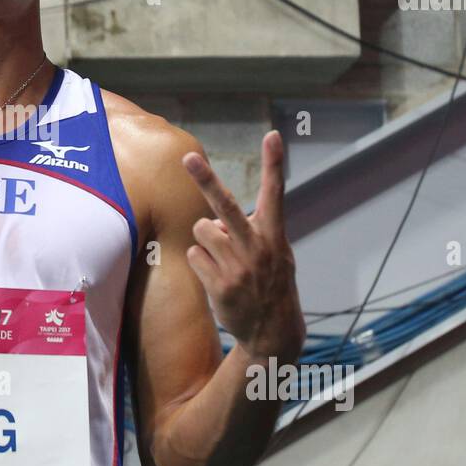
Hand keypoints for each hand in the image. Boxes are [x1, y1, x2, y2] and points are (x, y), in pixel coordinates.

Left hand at [181, 131, 304, 354]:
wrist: (272, 331)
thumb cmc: (271, 284)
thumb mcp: (277, 254)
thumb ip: (252, 231)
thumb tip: (214, 221)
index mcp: (274, 235)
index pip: (275, 192)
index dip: (274, 163)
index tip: (273, 134)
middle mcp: (256, 247)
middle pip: (225, 205)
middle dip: (206, 180)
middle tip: (188, 157)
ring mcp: (237, 267)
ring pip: (201, 229)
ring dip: (205, 240)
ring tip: (223, 259)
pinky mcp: (219, 285)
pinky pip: (193, 255)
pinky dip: (200, 262)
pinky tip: (216, 277)